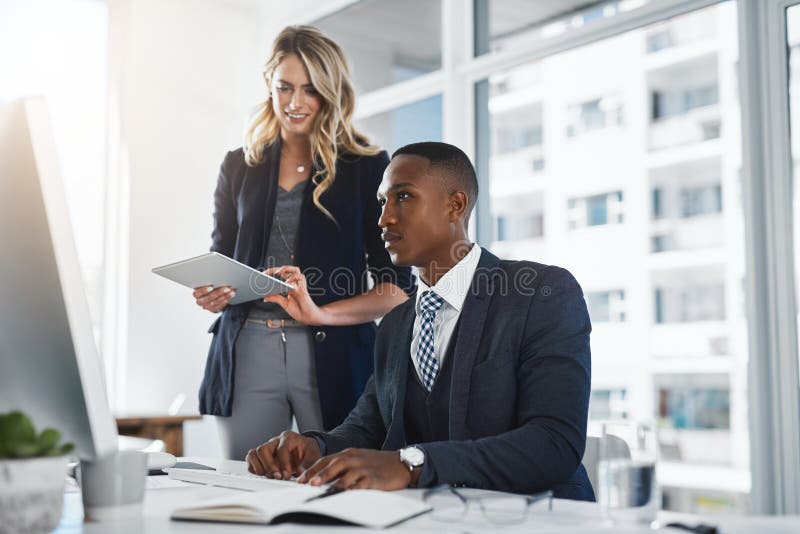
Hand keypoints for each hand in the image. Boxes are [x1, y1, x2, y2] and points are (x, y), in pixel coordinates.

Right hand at [193, 285, 234, 312]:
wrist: (211, 296)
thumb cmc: (208, 286)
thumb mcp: (205, 283)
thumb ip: (209, 281)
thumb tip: (219, 277)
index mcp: (196, 294)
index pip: (197, 293)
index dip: (204, 291)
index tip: (211, 287)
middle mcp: (199, 301)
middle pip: (209, 297)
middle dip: (219, 292)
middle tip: (227, 288)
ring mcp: (206, 306)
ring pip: (216, 301)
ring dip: (225, 295)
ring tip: (231, 290)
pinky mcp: (213, 309)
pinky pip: (220, 306)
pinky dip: (226, 299)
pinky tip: (230, 295)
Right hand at [246, 431, 321, 479]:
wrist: (305, 453)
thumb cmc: (308, 453)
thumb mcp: (313, 457)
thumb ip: (308, 465)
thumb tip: (302, 474)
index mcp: (289, 438)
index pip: (281, 448)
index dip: (283, 463)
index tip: (286, 476)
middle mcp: (276, 441)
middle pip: (263, 449)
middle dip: (269, 466)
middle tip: (277, 477)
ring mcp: (267, 447)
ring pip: (254, 453)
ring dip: (259, 467)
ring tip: (269, 476)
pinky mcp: (262, 456)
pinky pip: (251, 459)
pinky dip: (254, 468)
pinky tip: (263, 475)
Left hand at [263, 266, 326, 324]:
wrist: (307, 317)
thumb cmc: (298, 310)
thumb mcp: (284, 304)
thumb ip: (275, 298)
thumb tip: (264, 297)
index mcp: (288, 286)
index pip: (280, 275)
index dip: (271, 273)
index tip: (262, 274)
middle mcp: (294, 283)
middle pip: (286, 270)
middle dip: (275, 269)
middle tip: (266, 273)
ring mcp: (299, 284)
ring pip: (295, 269)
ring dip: (286, 269)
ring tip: (277, 273)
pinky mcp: (303, 287)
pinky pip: (300, 277)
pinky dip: (293, 278)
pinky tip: (287, 282)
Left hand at [297, 448, 411, 490]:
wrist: (402, 463)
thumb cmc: (378, 464)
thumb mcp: (358, 460)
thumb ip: (342, 467)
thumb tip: (322, 477)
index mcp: (350, 454)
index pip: (327, 459)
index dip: (313, 469)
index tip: (301, 479)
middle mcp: (356, 459)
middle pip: (335, 463)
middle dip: (320, 473)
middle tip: (307, 483)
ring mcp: (365, 468)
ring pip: (347, 473)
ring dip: (333, 481)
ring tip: (322, 488)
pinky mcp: (375, 478)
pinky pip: (362, 483)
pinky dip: (353, 488)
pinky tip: (345, 493)